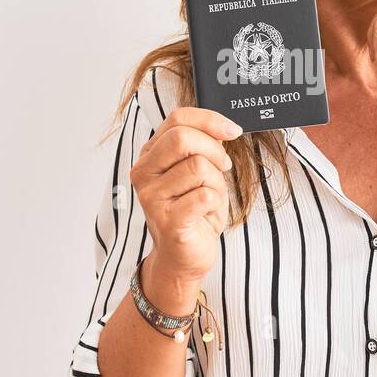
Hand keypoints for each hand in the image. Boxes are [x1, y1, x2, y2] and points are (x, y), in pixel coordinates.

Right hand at [130, 106, 241, 281]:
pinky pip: (204, 195)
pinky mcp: (167, 220)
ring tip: (209, 199)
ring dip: (216, 182)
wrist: (183, 257)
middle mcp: (144, 173)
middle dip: (214, 150)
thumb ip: (201, 146)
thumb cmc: (193, 212)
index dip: (209, 120)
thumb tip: (222, 127)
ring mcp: (152, 198)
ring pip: (198, 167)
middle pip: (182, 138)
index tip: (232, 131)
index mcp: (150, 156)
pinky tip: (206, 214)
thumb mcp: (198, 171)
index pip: (177, 119)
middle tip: (223, 167)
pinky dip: (216, 203)